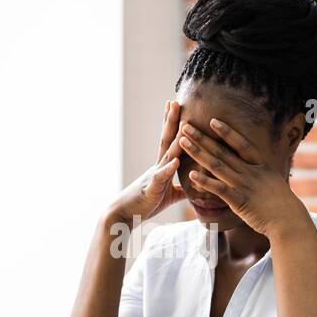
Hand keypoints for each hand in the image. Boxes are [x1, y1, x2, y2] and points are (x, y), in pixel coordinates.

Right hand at [108, 101, 184, 225]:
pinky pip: (161, 177)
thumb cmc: (144, 204)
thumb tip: (192, 188)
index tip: (176, 106)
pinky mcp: (152, 188)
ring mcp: (154, 175)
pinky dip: (168, 168)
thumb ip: (179, 189)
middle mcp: (157, 166)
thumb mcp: (166, 195)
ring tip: (181, 122)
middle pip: (166, 139)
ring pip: (167, 154)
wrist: (124, 215)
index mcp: (162, 167)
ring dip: (175, 138)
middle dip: (171, 121)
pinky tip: (176, 160)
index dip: (173, 124)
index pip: (169, 141)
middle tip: (176, 101)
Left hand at [179, 118, 311, 238]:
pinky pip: (219, 188)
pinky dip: (205, 181)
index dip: (226, 132)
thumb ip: (262, 173)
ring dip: (198, 153)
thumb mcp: (274, 182)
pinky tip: (191, 174)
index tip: (212, 121)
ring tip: (183, 142)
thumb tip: (256, 169)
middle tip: (186, 127)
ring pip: (217, 165)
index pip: (241, 144)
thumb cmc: (283, 205)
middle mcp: (251, 172)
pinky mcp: (239, 200)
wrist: (290, 220)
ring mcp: (244, 185)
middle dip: (202, 138)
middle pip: (222, 151)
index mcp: (260, 166)